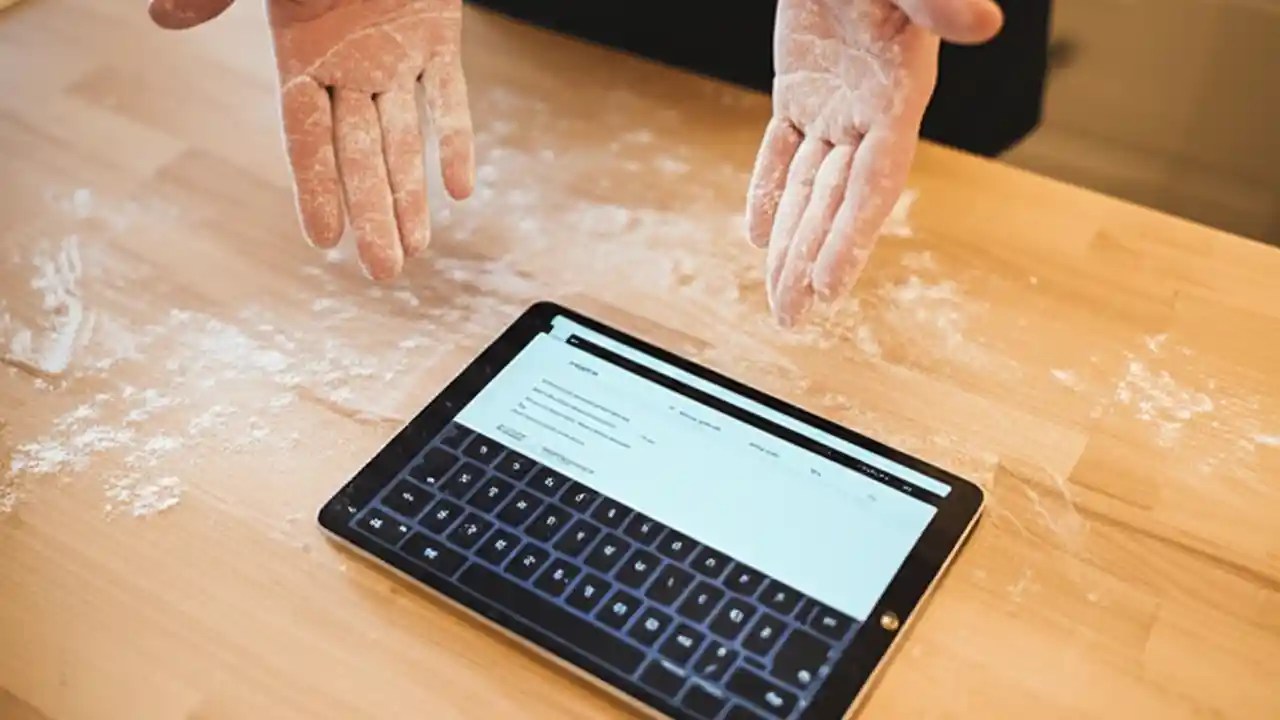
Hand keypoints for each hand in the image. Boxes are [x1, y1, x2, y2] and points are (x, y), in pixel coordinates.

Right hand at [150, 0, 473, 280]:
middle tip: (384, 274)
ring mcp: (394, 55)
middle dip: (374, 213)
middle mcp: (348, 67)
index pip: (306, 137)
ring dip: (412, 194)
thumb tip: (160, 16)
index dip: (316, 186)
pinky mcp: (437, 38)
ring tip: (416, 251)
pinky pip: (448, 97)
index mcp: (300, 53)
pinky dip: (455, 140)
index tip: (323, 240)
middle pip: (361, 155)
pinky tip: (461, 191)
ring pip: (405, 139)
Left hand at [745, 0, 1000, 325]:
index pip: (874, 183)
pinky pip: (781, 152)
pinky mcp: (799, 89)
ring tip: (776, 296)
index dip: (852, 236)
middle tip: (792, 318)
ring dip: (790, 241)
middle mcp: (868, 112)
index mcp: (899, 94)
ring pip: (806, 187)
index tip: (828, 287)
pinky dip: (768, 191)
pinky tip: (757, 235)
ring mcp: (833, 105)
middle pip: (836, 202)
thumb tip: (983, 23)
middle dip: (812, 261)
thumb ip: (938, 4)